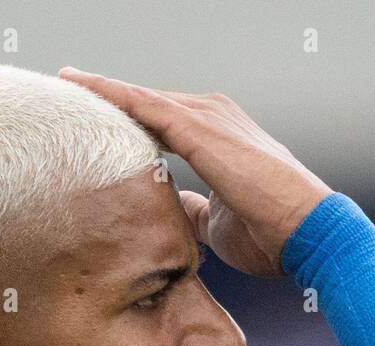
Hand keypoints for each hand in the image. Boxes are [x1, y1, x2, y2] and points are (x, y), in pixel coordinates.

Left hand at [58, 67, 331, 276]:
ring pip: (142, 98)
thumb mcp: (218, 220)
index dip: (127, 118)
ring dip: (103, 90)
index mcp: (218, 138)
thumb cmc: (271, 233)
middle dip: (108, 98)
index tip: (93, 118)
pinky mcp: (200, 128)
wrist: (308, 232)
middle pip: (147, 104)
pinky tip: (83, 90)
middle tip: (67, 89)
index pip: (161, 123)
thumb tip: (173, 208)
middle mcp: (213, 118)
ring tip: (66, 83)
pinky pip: (145, 105)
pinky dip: (112, 95)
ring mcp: (208, 118)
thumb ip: (193, 208)